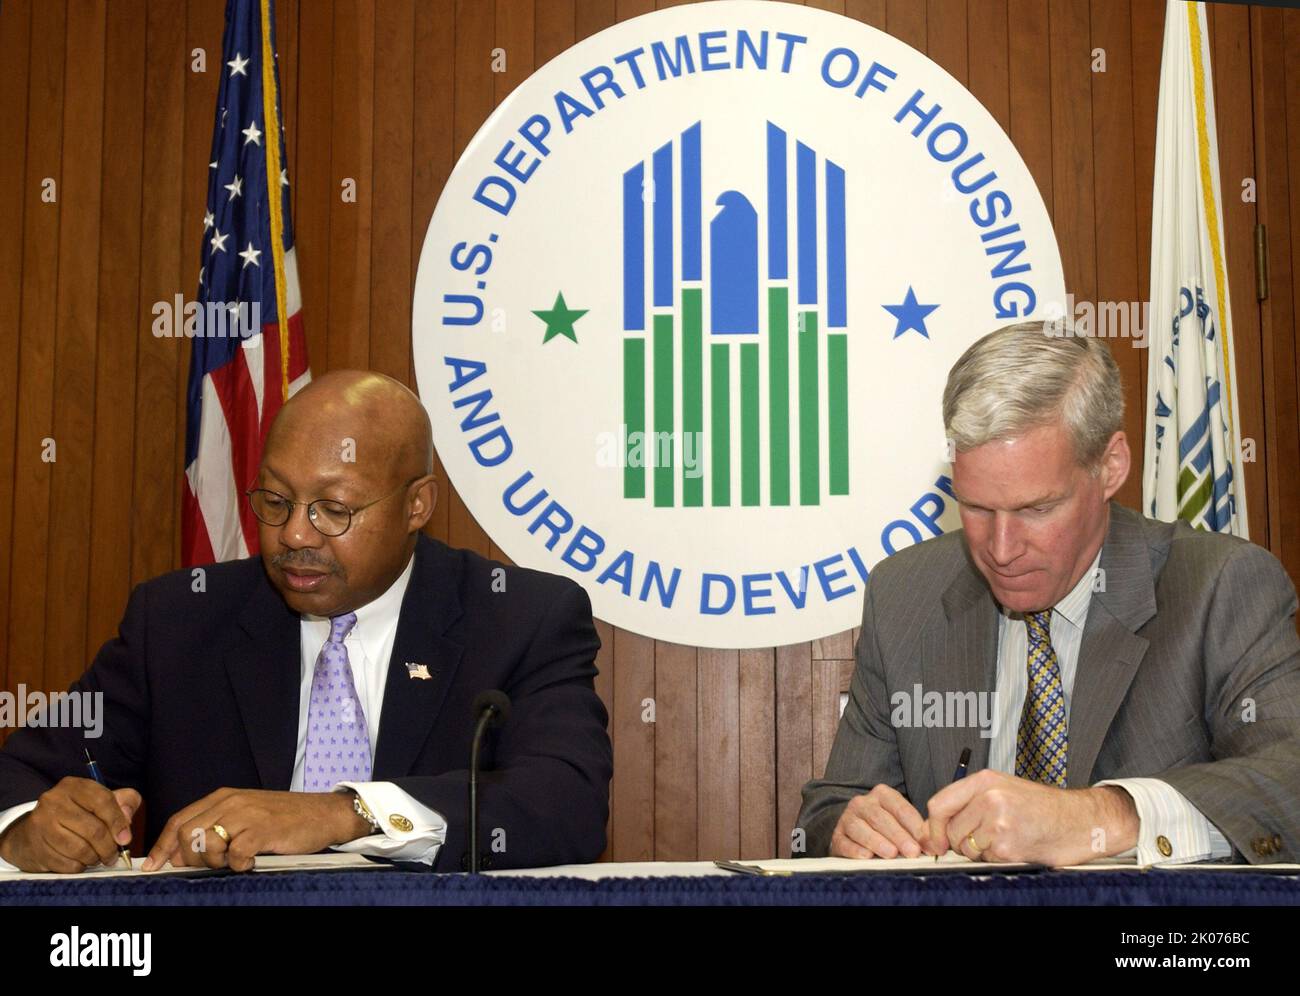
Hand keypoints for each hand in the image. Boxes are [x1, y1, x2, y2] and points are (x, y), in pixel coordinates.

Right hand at [0, 777, 140, 872]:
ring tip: (98, 858)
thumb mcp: (102, 799)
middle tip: (113, 855)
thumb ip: (124, 802)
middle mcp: (54, 801)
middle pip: (93, 830)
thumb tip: (127, 819)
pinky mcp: (35, 847)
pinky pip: (66, 864)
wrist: (34, 832)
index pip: (103, 801)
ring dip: (94, 858)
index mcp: (73, 786)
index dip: (118, 822)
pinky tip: (81, 862)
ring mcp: (41, 824)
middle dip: (109, 847)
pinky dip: (79, 867)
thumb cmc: (77, 814)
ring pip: (80, 849)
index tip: (126, 839)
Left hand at [143, 788, 371, 871]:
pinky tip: (251, 861)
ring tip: (234, 861)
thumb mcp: (245, 816)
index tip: (153, 866)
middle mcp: (231, 801)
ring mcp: (246, 814)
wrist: (324, 814)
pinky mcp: (262, 829)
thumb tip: (182, 856)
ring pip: (205, 844)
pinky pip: (234, 855)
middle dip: (190, 858)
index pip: (179, 820)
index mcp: (223, 797)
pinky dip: (238, 864)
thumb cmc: (284, 819)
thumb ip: (215, 828)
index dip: (162, 846)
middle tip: (210, 866)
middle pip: (186, 834)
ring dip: (215, 861)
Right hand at [829, 784, 927, 858]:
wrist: (854, 834)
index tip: (926, 843)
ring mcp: (847, 818)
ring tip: (891, 854)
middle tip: (912, 851)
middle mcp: (862, 803)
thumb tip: (933, 844)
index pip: (900, 808)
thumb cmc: (885, 829)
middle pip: (881, 818)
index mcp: (882, 795)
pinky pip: (844, 842)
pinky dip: (855, 850)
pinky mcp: (837, 836)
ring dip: (877, 842)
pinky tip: (866, 857)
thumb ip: (915, 830)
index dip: (914, 826)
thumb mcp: (900, 823)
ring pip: (861, 828)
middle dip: (898, 835)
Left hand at [922, 769, 1138, 865]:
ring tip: (1006, 836)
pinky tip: (1016, 845)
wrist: (1079, 821)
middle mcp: (989, 798)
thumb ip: (969, 802)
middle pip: (951, 831)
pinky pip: (986, 859)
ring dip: (982, 850)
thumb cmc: (1044, 806)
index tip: (934, 839)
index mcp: (985, 781)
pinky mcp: (1007, 845)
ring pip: (967, 848)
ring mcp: (998, 822)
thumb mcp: (1003, 789)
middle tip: (988, 835)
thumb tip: (936, 828)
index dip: (933, 826)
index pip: (939, 803)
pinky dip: (997, 858)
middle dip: (964, 840)